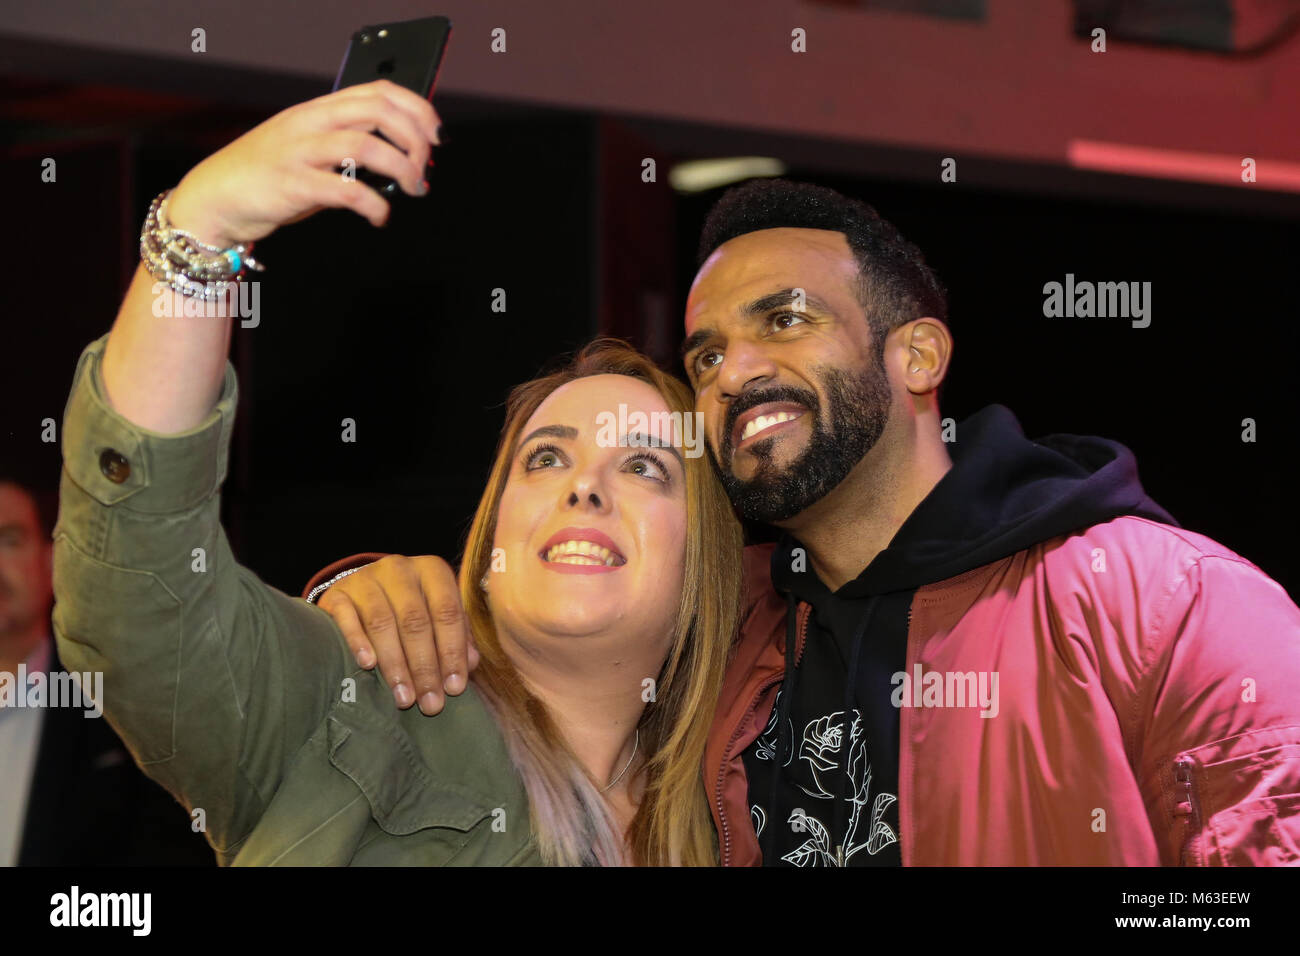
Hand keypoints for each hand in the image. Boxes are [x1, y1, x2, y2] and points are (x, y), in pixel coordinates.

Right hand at [165, 78, 440, 246]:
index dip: (416, 108)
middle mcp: (309, 123)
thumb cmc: (268, 176)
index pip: (377, 91)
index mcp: (317, 110)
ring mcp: (299, 152)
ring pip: (365, 145)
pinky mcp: (292, 185)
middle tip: (426, 168)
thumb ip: (347, 146)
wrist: (214, 198)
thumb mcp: (310, 149)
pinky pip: (345, 190)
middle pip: (378, 112)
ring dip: (402, 168)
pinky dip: (373, 204)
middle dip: (415, 139)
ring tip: (414, 188)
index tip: (436, 134)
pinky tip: (380, 216)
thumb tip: (401, 157)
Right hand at [316, 555, 478, 714]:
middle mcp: (400, 569)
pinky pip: (347, 617)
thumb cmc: (409, 609)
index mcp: (433, 571)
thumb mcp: (437, 616)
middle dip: (424, 667)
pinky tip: (367, 665)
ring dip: (395, 665)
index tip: (454, 688)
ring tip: (403, 697)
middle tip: (429, 703)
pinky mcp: (338, 592)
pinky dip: (358, 641)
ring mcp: (366, 578)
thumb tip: (470, 664)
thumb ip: (457, 637)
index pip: (447, 612)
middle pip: (415, 621)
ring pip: (382, 623)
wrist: (361, 591)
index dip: (452, 652)